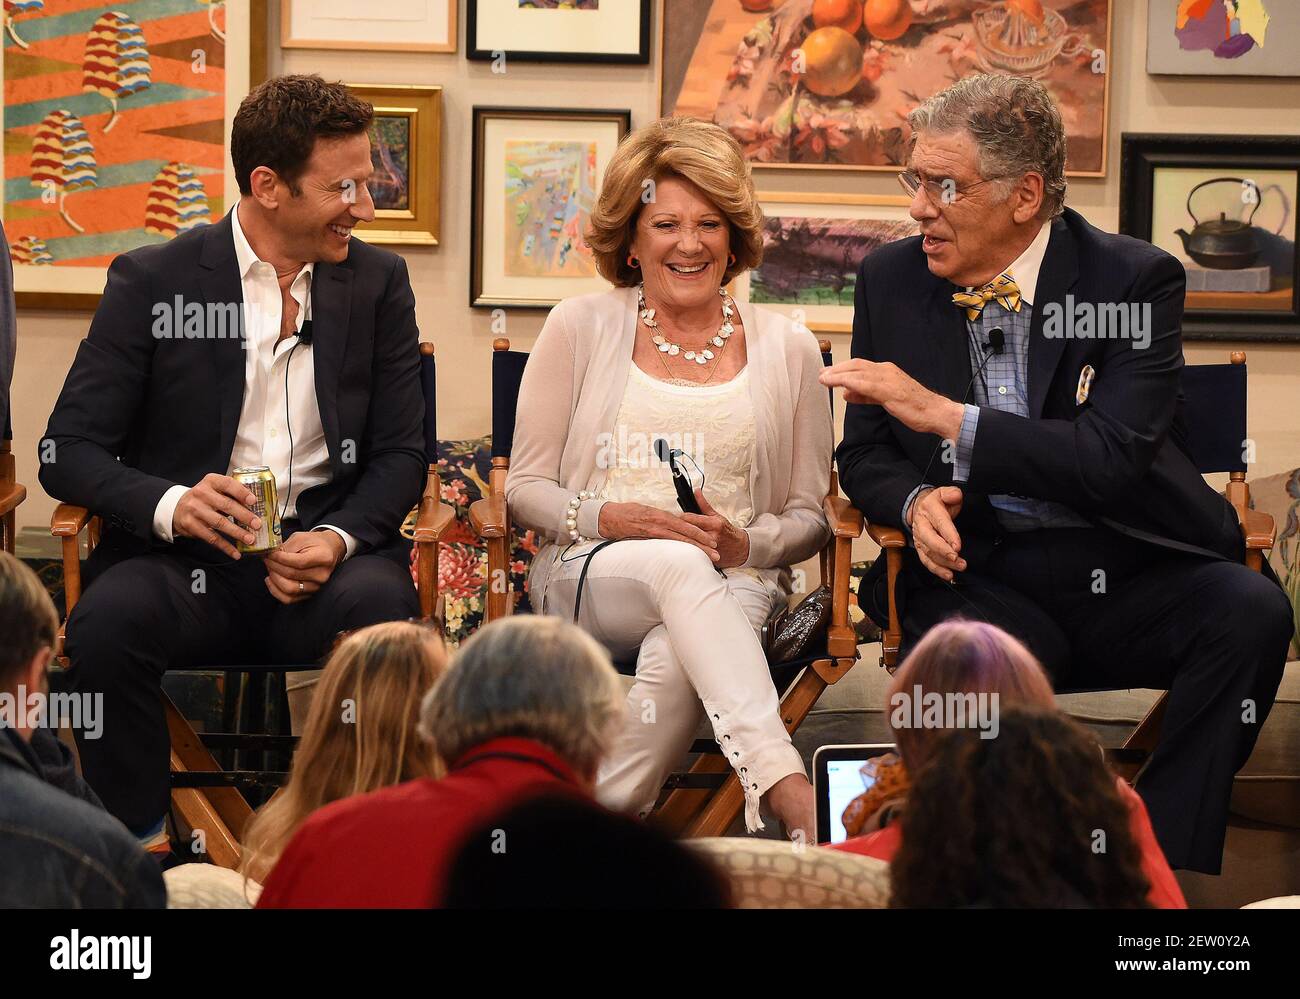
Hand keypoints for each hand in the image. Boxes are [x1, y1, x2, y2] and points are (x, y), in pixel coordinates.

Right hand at [172, 473, 261, 559]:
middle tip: (257, 524)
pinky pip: (211, 538)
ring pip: (219, 523)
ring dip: (237, 533)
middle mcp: (201, 493)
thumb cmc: (204, 498)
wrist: (177, 507)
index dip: (242, 492)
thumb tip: (256, 508)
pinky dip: (225, 546)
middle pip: (226, 505)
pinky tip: (236, 553)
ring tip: (250, 539)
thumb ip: (232, 494)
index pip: (228, 484)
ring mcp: (195, 510)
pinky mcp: (191, 525)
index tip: (253, 501)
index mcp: (211, 481)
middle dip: (244, 516)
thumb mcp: (215, 489)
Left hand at [263, 531, 344, 603]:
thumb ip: (287, 547)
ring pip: (289, 589)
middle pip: (291, 575)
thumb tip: (270, 556)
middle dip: (274, 566)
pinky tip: (270, 580)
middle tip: (266, 559)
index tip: (270, 553)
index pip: (298, 562)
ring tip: (270, 568)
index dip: (279, 558)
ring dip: (274, 578)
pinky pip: (289, 599)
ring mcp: (316, 586)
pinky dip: (275, 591)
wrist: (328, 551)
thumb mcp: (301, 538)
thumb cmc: (314, 543)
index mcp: (323, 557)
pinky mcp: (309, 594)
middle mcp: (322, 575)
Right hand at [597, 501, 719, 562]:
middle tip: (717, 552)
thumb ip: (659, 521)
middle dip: (703, 543)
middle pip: (687, 532)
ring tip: (709, 556)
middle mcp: (661, 520)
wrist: (608, 516)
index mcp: (662, 515)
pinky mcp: (647, 535)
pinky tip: (687, 557)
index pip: (686, 524)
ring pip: (680, 539)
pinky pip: (666, 543)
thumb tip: (670, 528)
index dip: (700, 532)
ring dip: (696, 548)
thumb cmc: (626, 514)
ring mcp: (655, 529)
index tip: (712, 540)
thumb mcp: (646, 513)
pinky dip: (678, 550)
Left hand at [680, 489, 749, 568]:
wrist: (738, 548)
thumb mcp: (716, 515)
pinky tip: (682, 546)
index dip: (680, 517)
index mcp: (713, 524)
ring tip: (676, 535)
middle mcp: (711, 536)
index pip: (690, 519)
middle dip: (678, 528)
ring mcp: (708, 549)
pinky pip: (691, 552)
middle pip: (686, 531)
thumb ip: (703, 504)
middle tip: (673, 526)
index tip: (676, 517)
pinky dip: (686, 548)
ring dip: (680, 538)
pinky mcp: (706, 556)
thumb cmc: (727, 531)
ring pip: (687, 542)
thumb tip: (696, 491)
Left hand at [820, 359, 963, 440]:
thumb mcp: (885, 398)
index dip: (842, 369)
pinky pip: (865, 384)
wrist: (935, 412)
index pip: (859, 366)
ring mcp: (888, 379)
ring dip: (838, 374)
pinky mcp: (889, 390)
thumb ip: (865, 395)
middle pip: (855, 365)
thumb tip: (846, 393)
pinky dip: (849, 382)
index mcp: (886, 371)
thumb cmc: (914, 407)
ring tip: (824, 379)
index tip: (827, 373)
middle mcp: (886, 370)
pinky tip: (838, 384)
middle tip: (821, 374)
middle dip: (836, 369)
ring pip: (858, 372)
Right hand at [908, 486, 966, 581]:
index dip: (949, 535)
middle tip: (956, 558)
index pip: (940, 523)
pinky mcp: (920, 548)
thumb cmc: (937, 502)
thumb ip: (952, 493)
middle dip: (943, 551)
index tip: (957, 545)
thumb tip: (955, 496)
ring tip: (959, 566)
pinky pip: (926, 560)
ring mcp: (919, 538)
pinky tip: (948, 574)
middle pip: (930, 539)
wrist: (919, 507)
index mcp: (929, 509)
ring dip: (944, 562)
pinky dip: (936, 569)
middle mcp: (922, 524)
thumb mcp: (944, 492)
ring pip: (929, 552)